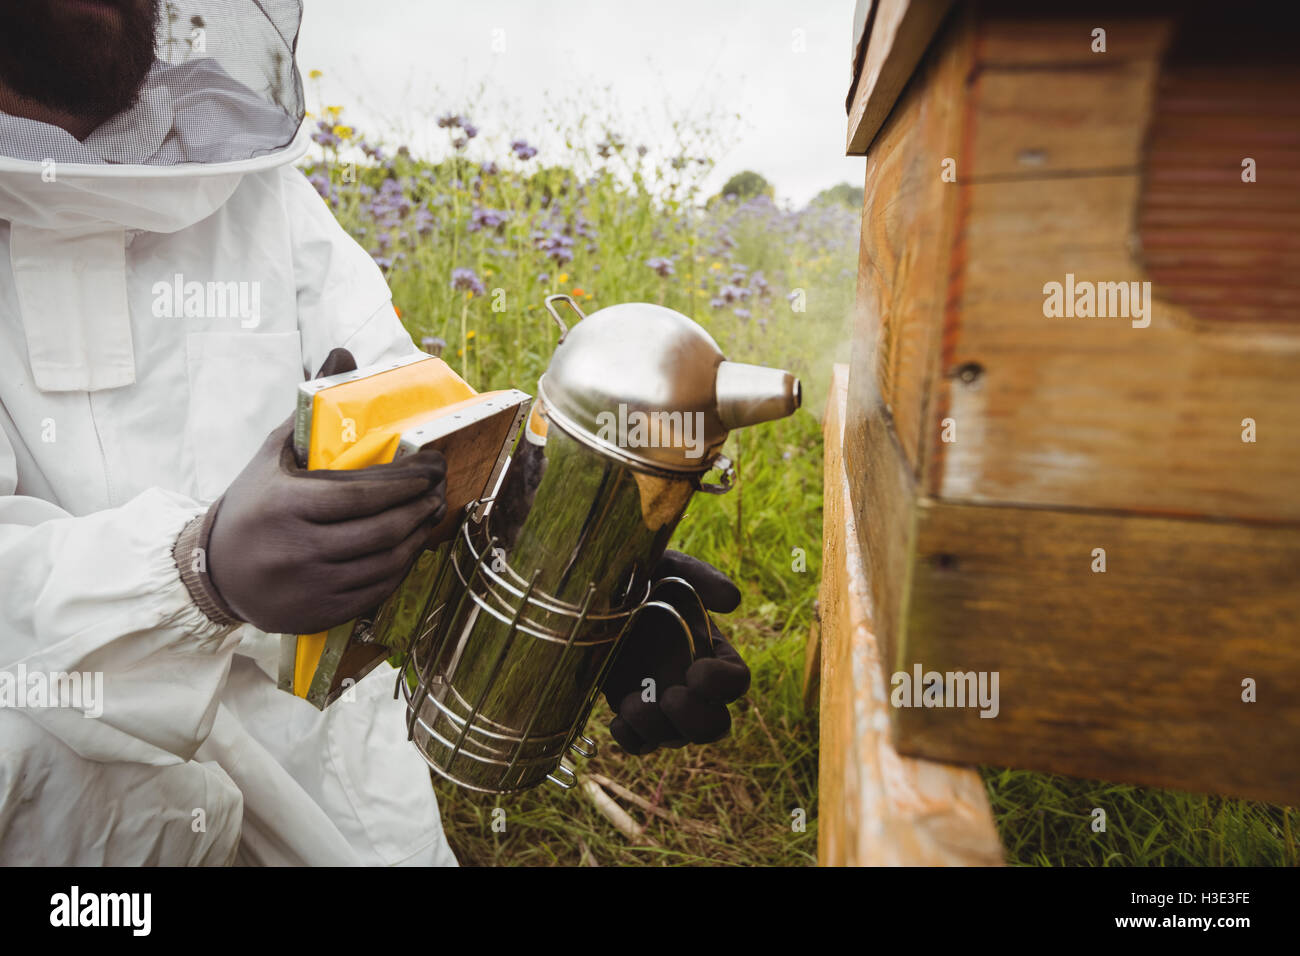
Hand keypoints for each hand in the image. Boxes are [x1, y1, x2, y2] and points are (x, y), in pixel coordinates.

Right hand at [202, 348, 448, 633]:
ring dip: (418, 536)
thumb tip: (342, 351)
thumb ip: (310, 406)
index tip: (433, 467)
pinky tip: (410, 546)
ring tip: (431, 514)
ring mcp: (310, 585)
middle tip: (440, 489)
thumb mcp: (273, 453)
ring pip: (385, 562)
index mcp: (287, 504)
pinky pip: (375, 591)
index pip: (364, 493)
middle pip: (382, 528)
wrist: (214, 571)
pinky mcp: (320, 613)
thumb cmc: (252, 503)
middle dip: (422, 506)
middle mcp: (298, 548)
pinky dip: (400, 568)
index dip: (407, 481)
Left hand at [602, 550, 749, 754]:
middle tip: (670, 697)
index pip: (736, 681)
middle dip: (697, 720)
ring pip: (676, 740)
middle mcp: (690, 681)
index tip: (695, 671)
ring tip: (631, 704)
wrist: (588, 588)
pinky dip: (632, 740)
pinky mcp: (629, 711)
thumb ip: (699, 577)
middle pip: (716, 725)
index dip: (723, 685)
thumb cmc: (636, 571)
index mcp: (709, 650)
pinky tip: (617, 718)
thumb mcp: (665, 564)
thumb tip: (733, 600)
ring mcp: (660, 701)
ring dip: (658, 730)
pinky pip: (640, 744)